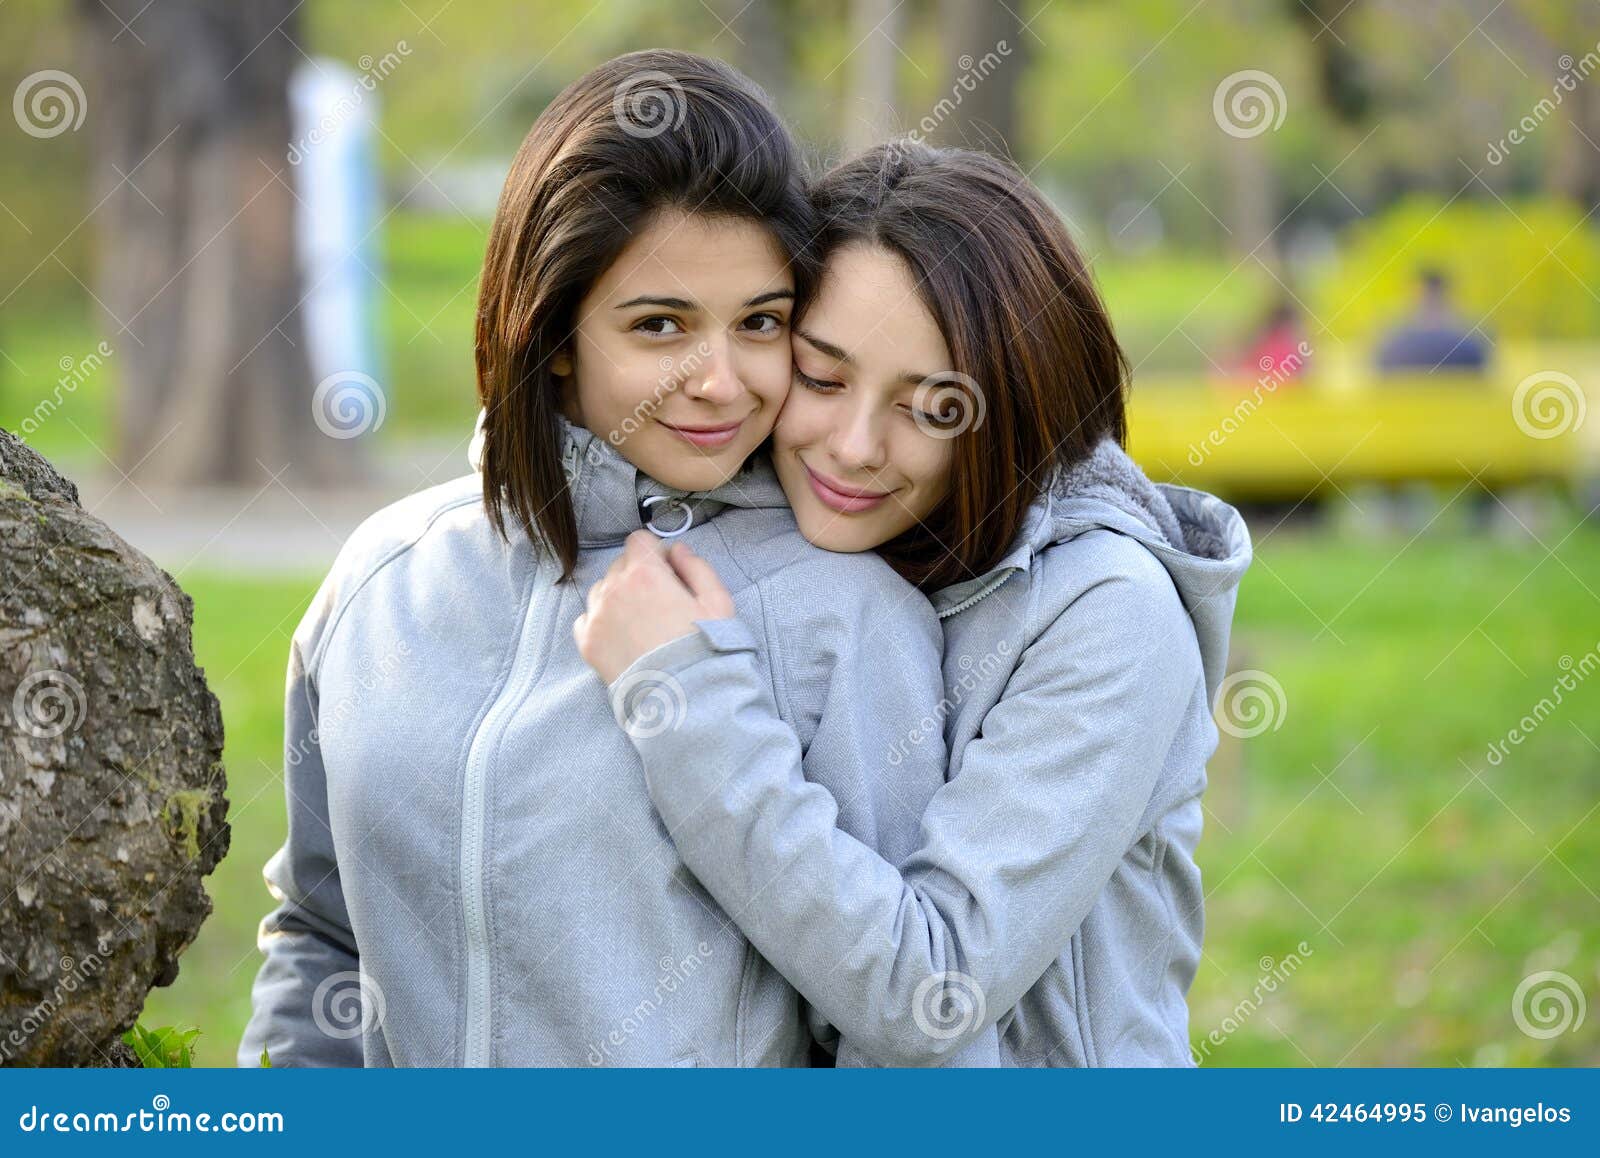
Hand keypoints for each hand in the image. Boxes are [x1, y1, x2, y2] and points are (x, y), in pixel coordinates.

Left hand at [573, 529, 735, 685]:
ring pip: (601, 590)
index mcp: (645, 573)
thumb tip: (677, 550)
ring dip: (617, 597)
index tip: (667, 572)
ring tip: (640, 623)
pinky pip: (587, 618)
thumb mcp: (718, 603)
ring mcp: (597, 617)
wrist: (683, 700)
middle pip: (620, 565)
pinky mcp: (588, 643)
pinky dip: (601, 622)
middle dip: (638, 575)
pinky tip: (622, 637)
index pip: (639, 540)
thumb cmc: (704, 651)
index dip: (656, 553)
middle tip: (659, 603)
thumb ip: (696, 567)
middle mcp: (614, 589)